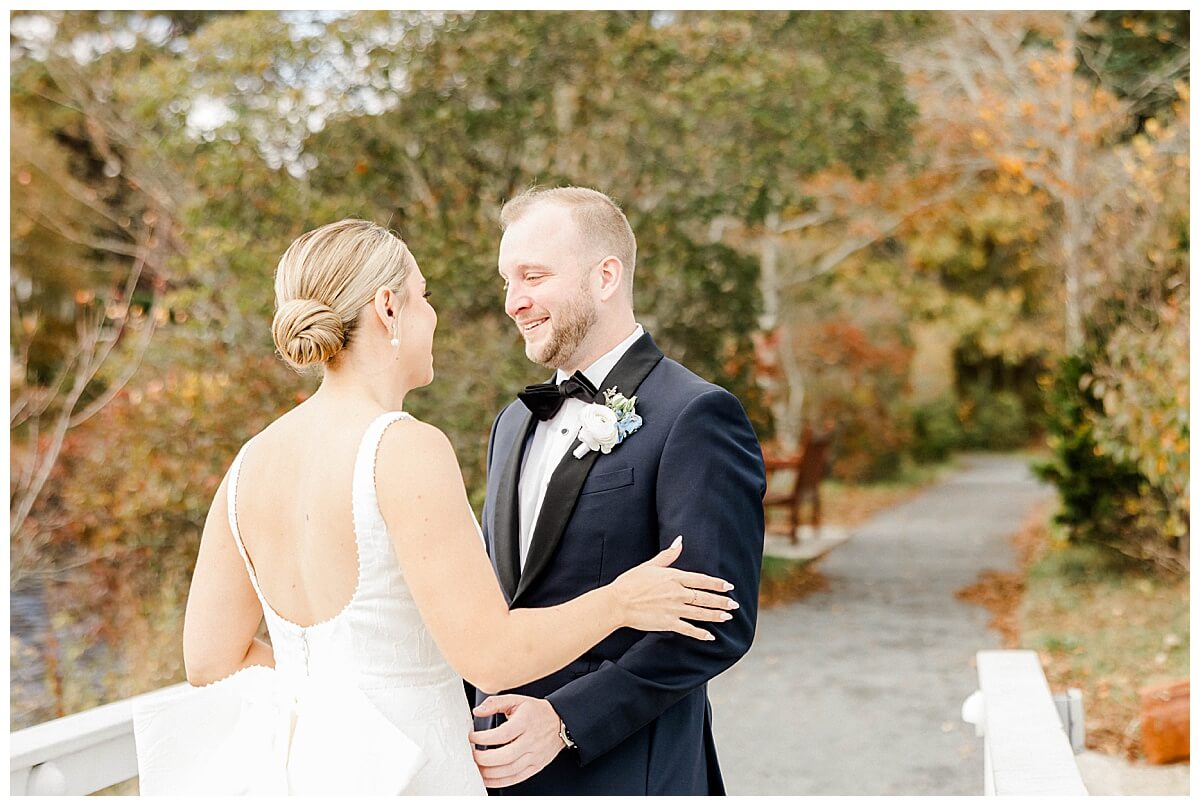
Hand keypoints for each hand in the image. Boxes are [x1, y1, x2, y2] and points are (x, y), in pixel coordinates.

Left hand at [469, 694, 563, 787]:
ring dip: (489, 772)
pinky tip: (488, 779)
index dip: (484, 738)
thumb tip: (478, 711)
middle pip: (505, 756)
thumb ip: (495, 703)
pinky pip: (517, 778)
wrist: (560, 721)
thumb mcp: (516, 700)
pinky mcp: (536, 766)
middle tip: (472, 755)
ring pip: (510, 770)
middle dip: (484, 758)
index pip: (503, 734)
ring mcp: (535, 755)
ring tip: (477, 768)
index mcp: (525, 722)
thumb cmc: (536, 712)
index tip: (472, 737)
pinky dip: (500, 782)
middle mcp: (531, 740)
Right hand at [609, 536, 737, 639]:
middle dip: (721, 601)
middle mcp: (677, 593)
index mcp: (674, 577)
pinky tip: (711, 636)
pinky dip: (700, 633)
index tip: (729, 586)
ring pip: (700, 613)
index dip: (717, 584)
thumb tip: (680, 540)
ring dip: (716, 615)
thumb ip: (668, 555)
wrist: (617, 602)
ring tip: (728, 616)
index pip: (702, 580)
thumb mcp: (650, 565)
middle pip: (705, 597)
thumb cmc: (631, 582)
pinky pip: (688, 629)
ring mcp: (674, 609)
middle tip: (734, 604)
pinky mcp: (668, 623)